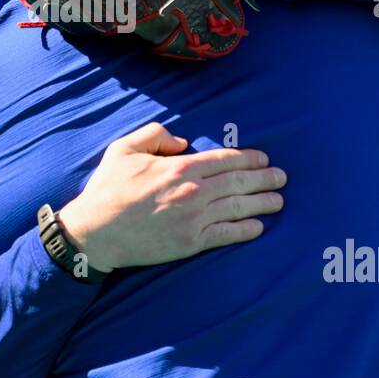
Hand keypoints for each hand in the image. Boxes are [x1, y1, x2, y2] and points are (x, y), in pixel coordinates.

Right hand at [56, 122, 285, 273]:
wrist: (96, 232)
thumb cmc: (108, 189)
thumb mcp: (124, 148)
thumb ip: (155, 135)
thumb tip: (182, 142)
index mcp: (179, 166)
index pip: (224, 160)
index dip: (249, 158)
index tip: (264, 159)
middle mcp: (192, 191)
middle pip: (238, 182)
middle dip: (264, 179)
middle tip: (282, 177)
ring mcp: (194, 219)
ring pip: (237, 207)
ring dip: (262, 203)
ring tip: (279, 200)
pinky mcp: (190, 243)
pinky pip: (226, 235)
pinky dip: (246, 230)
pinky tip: (258, 227)